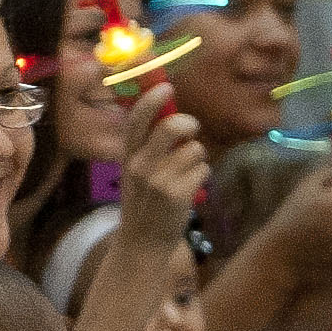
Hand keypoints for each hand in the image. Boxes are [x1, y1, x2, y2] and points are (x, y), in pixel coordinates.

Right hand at [118, 81, 205, 243]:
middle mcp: (140, 165)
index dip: (151, 99)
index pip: (136, 120)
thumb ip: (149, 147)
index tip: (166, 87)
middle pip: (172, 126)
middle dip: (189, 124)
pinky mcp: (177, 194)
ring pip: (195, 149)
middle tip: (190, 131)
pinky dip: (201, 177)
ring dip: (198, 158)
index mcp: (128, 156)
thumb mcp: (134, 173)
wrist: (141, 243)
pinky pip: (203, 170)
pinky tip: (189, 190)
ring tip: (186, 173)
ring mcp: (158, 180)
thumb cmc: (143, 203)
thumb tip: (175, 119)